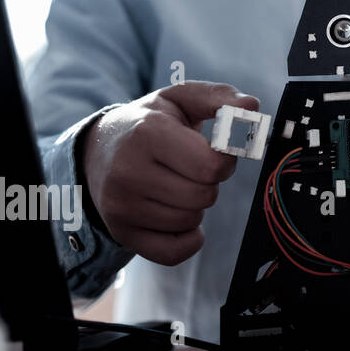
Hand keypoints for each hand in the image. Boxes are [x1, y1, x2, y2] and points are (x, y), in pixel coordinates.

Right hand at [80, 81, 259, 265]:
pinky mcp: (121, 233)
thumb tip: (251, 106)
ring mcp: (121, 206)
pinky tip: (177, 215)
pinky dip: (187, 238)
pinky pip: (174, 253)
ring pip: (190, 221)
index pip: (211, 165)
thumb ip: (221, 98)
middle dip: (209, 182)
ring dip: (196, 205)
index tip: (214, 150)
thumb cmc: (150, 122)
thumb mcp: (181, 98)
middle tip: (192, 167)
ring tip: (176, 183)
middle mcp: (128, 172)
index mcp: (148, 133)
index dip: (225, 159)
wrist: (98, 148)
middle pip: (204, 196)